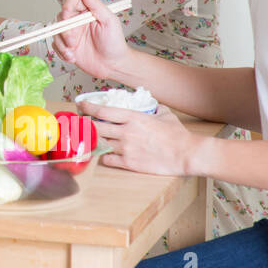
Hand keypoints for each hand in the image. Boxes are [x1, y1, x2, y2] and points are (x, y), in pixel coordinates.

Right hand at [52, 0, 133, 79]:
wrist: (113, 65)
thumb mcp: (110, 21)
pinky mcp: (67, 46)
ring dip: (61, 43)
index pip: (72, 1)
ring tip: (72, 53)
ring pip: (56, 32)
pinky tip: (72, 57)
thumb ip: (97, 6)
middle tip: (72, 41)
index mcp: (87, 12)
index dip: (67, 6)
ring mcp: (71, 34)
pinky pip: (56, 46)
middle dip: (63, 30)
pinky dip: (61, 52)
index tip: (67, 15)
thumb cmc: (114, 43)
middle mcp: (77, 21)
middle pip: (61, 17)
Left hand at [80, 102, 199, 176]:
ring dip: (93, 140)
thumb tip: (152, 104)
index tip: (81, 106)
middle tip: (81, 124)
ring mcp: (126, 148)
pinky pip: (107, 159)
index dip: (87, 108)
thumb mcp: (165, 114)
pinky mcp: (129, 163)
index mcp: (132, 117)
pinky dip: (104, 156)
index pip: (102, 111)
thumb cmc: (177, 135)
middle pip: (95, 127)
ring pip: (99, 143)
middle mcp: (126, 132)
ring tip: (90, 139)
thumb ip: (154, 108)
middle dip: (85, 125)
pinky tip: (106, 154)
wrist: (186, 154)